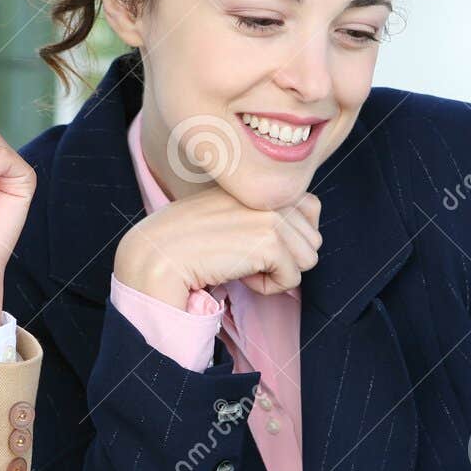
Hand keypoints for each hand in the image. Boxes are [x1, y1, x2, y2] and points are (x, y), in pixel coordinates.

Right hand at [114, 186, 321, 309]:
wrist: (157, 255)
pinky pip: (292, 278)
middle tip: (242, 256)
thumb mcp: (227, 214)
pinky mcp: (269, 240)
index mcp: (259, 183)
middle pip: (313, 238)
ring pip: (308, 258)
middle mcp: (268, 193)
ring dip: (276, 272)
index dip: (288, 237)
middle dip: (284, 257)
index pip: (310, 207)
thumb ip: (262, 213)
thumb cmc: (185, 242)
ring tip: (240, 263)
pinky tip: (237, 274)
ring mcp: (270, 214)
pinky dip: (267, 287)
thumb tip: (305, 235)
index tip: (252, 244)